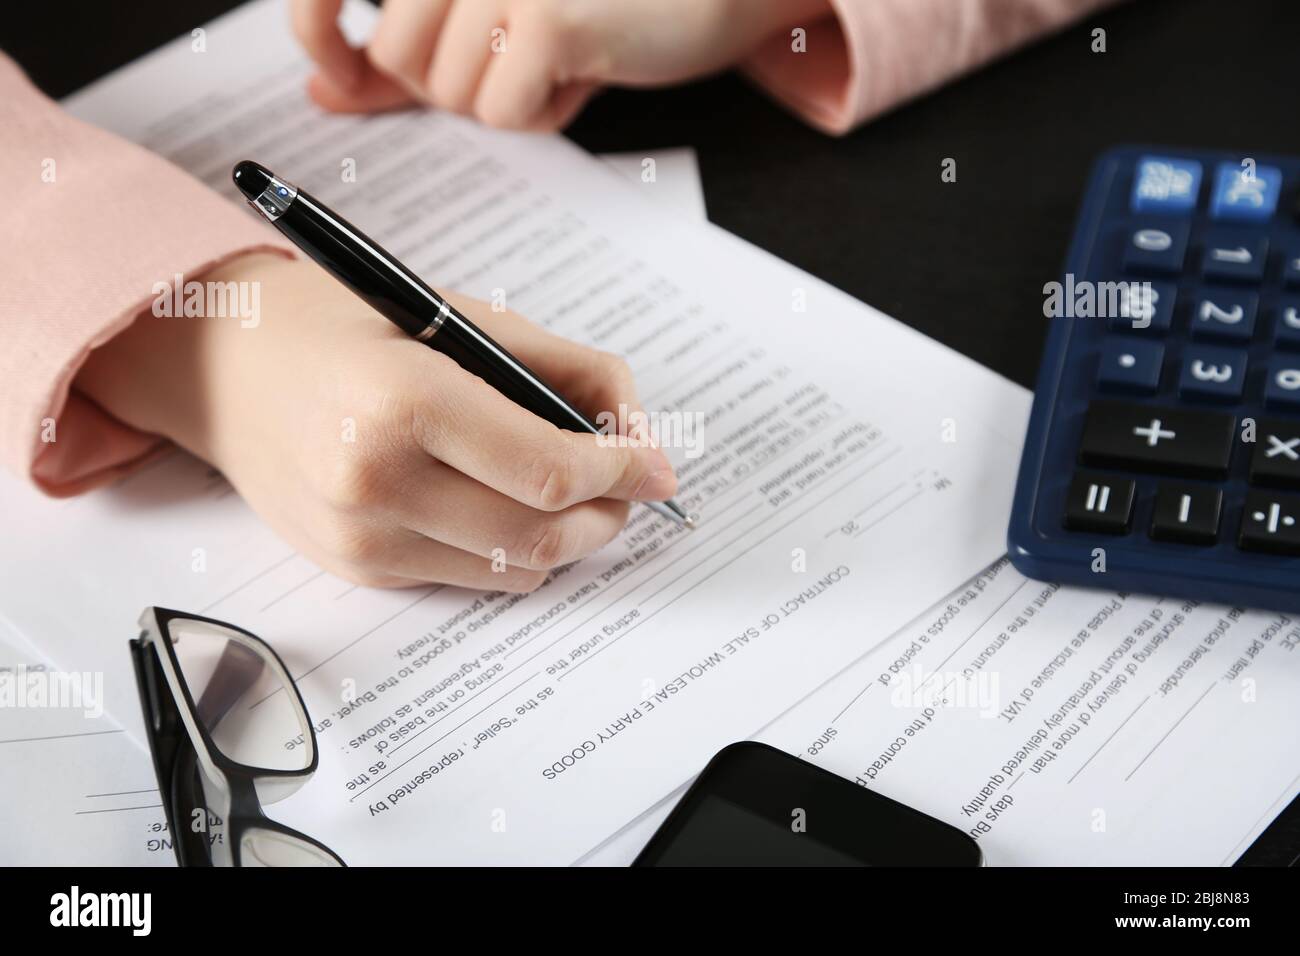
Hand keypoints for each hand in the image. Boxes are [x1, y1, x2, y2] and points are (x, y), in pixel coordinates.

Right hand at [77, 254, 677, 590]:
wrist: (224, 365)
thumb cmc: (349, 325)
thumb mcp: (464, 316)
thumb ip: (565, 369)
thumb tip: (637, 432)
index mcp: (403, 403)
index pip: (550, 471)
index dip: (623, 473)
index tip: (656, 465)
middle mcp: (376, 484)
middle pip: (543, 536)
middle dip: (608, 514)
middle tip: (628, 485)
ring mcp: (361, 539)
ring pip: (515, 570)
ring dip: (569, 539)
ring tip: (579, 495)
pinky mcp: (357, 569)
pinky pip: (470, 576)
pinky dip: (515, 550)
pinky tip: (514, 506)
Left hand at [291, 0, 829, 128]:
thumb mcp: (494, 10)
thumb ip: (410, 42)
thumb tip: (322, 87)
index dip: (318, 34)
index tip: (342, 77)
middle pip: (397, 56)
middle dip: (453, 83)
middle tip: (517, 61)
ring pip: (452, 94)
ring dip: (508, 99)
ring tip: (563, 56)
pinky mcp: (545, 16)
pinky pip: (505, 114)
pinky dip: (546, 114)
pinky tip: (587, 71)